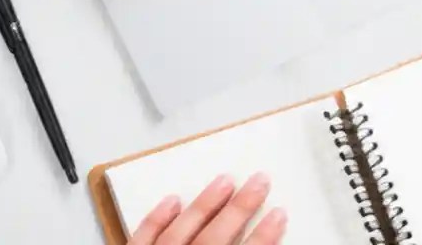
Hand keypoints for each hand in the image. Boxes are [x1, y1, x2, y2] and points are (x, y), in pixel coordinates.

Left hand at [128, 173, 286, 244]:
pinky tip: (171, 201)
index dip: (264, 236)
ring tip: (224, 181)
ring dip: (204, 205)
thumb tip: (265, 238)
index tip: (279, 214)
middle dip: (239, 209)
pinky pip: (141, 240)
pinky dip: (156, 219)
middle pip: (214, 239)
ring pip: (179, 233)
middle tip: (259, 182)